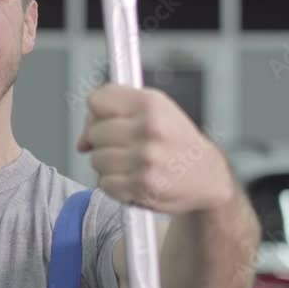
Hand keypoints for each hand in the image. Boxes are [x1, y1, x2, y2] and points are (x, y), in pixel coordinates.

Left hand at [76, 84, 232, 213]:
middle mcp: (149, 129)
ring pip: (96, 159)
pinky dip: (114, 184)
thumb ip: (114, 114)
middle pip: (94, 133)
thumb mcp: (155, 111)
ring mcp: (145, 159)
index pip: (96, 101)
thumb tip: (81, 141)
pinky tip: (133, 178)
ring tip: (131, 163)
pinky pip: (104, 183)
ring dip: (108, 164)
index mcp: (151, 104)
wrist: (207, 176)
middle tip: (125, 146)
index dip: (96, 113)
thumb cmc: (176, 142)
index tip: (106, 120)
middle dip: (103, 141)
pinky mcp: (142, 186)